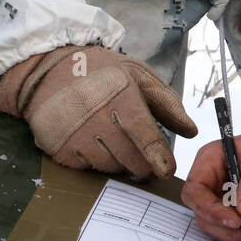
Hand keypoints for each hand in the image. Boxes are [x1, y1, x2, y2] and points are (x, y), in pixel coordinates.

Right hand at [0, 44, 197, 180]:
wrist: (49, 70)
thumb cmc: (101, 72)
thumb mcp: (138, 76)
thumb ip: (166, 104)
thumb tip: (191, 131)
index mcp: (122, 97)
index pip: (146, 139)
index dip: (160, 160)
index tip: (167, 170)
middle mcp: (97, 119)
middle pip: (131, 161)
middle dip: (144, 164)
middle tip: (146, 158)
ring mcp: (75, 136)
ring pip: (111, 167)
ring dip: (120, 162)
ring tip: (118, 142)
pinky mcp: (58, 149)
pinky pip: (87, 168)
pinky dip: (96, 161)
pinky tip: (96, 142)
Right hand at [181, 127, 240, 240]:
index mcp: (211, 161)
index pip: (195, 190)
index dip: (209, 209)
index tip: (234, 220)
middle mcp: (213, 182)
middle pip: (204, 216)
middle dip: (229, 228)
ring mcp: (223, 200)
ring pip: (220, 229)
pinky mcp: (237, 213)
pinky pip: (237, 232)